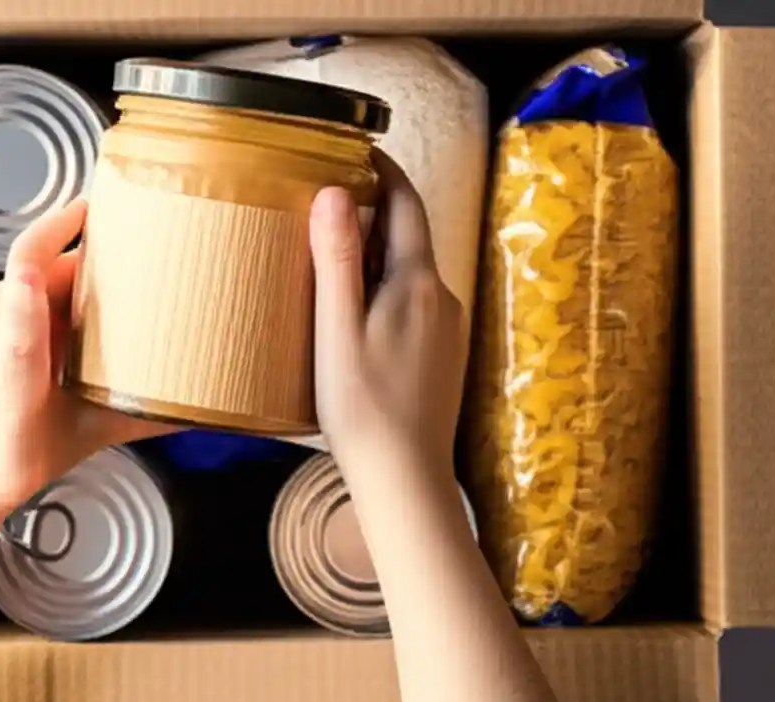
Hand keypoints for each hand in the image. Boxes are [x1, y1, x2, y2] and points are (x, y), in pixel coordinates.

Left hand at [0, 198, 169, 519]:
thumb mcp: (12, 386)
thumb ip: (19, 334)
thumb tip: (25, 277)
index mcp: (11, 309)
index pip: (41, 247)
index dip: (71, 220)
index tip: (109, 201)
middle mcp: (19, 316)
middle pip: (69, 270)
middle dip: (112, 258)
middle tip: (165, 250)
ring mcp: (31, 341)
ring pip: (78, 303)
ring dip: (115, 295)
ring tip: (166, 290)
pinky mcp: (43, 367)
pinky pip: (79, 332)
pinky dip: (108, 327)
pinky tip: (142, 339)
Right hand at [310, 152, 468, 477]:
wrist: (406, 479)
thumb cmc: (363, 408)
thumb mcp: (336, 328)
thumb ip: (337, 258)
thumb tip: (338, 190)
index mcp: (417, 284)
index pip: (406, 204)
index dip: (383, 171)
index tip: (356, 149)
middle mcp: (443, 298)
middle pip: (409, 236)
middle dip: (374, 211)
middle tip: (327, 199)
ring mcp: (448, 329)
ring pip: (411, 273)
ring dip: (377, 254)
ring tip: (330, 256)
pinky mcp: (443, 356)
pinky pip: (414, 304)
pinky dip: (385, 289)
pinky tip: (354, 313)